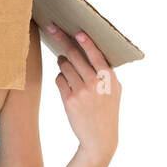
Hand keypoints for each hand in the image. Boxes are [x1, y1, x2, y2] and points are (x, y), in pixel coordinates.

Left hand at [45, 23, 120, 161]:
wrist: (100, 138)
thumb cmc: (107, 110)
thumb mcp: (114, 91)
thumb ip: (105, 73)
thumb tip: (90, 51)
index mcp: (109, 79)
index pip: (96, 56)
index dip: (86, 43)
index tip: (78, 32)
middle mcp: (96, 83)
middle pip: (75, 56)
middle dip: (61, 39)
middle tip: (52, 28)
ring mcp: (82, 91)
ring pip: (64, 66)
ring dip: (62, 61)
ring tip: (64, 61)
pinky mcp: (69, 100)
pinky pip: (59, 79)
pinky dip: (60, 77)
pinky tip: (65, 80)